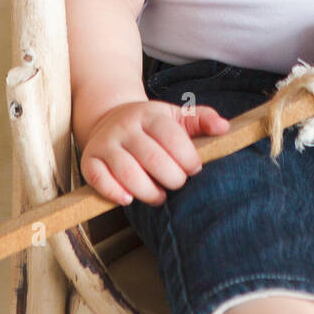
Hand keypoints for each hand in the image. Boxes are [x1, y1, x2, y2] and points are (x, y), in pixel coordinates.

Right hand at [79, 98, 230, 205]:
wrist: (109, 118)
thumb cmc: (150, 125)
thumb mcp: (176, 116)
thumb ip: (202, 119)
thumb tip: (224, 127)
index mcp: (150, 115)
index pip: (172, 137)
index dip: (188, 159)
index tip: (194, 169)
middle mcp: (125, 127)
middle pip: (152, 158)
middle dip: (172, 178)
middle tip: (178, 183)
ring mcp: (105, 143)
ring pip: (128, 173)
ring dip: (148, 192)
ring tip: (159, 196)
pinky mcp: (89, 160)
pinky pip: (99, 180)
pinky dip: (115, 193)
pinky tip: (129, 198)